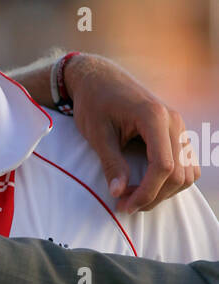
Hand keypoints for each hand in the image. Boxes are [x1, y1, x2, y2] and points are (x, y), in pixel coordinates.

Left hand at [65, 54, 198, 213]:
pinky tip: (147, 185)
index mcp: (154, 117)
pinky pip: (186, 164)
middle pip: (178, 174)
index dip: (146, 192)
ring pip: (188, 172)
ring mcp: (178, 125)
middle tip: (125, 205)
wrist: (100, 78)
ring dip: (165, 191)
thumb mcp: (97, 134)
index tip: (124, 205)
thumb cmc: (95, 102)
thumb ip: (111, 164)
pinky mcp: (176, 132)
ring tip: (135, 197)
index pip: (163, 166)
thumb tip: (119, 193)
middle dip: (153, 196)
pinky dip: (172, 181)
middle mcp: (173, 120)